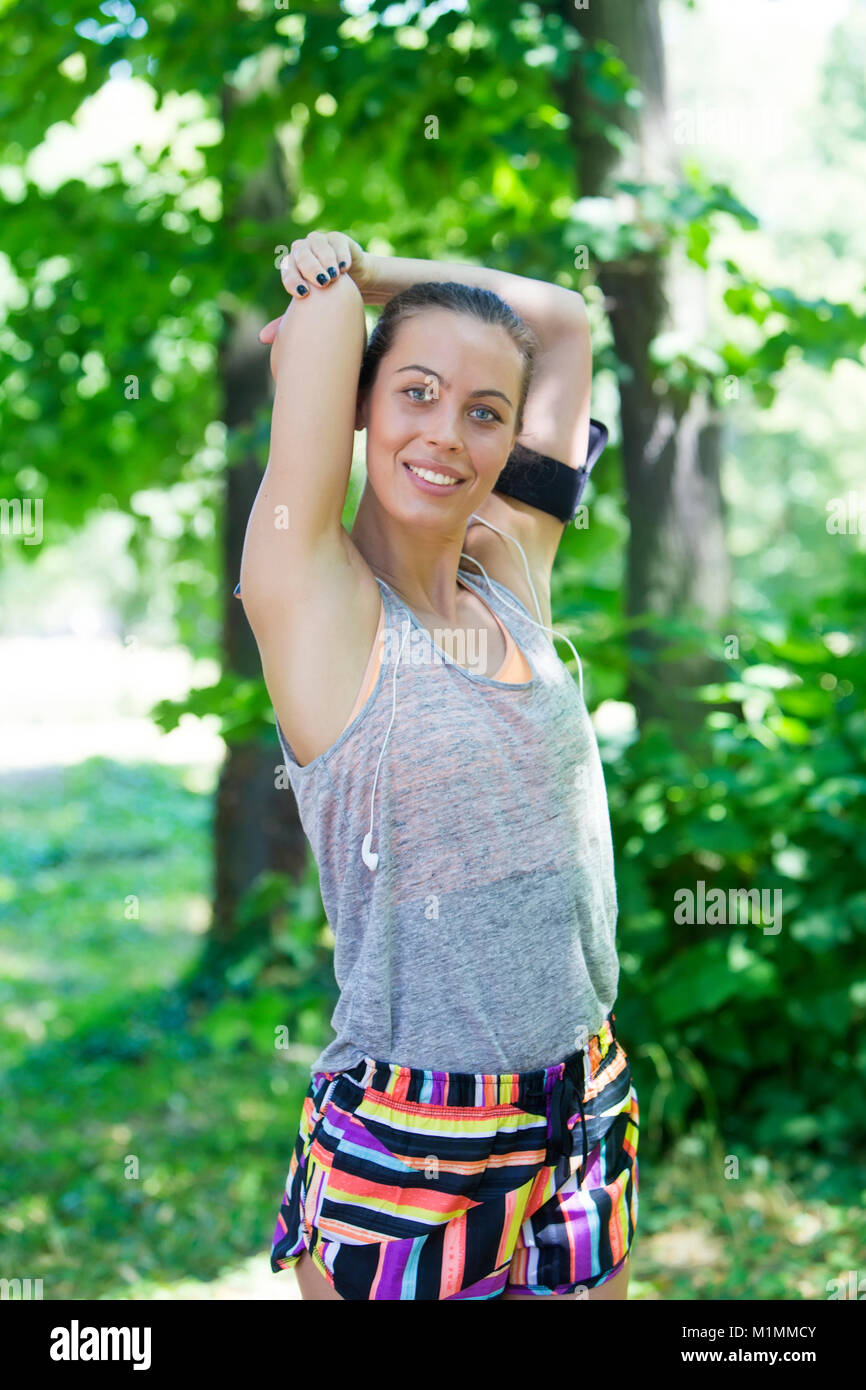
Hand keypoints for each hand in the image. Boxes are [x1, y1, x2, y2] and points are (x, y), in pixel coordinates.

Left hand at [258, 231, 369, 345]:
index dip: (292, 280)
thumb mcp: (307, 310)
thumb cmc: (325, 299)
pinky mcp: (338, 239)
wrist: (353, 284)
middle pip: (301, 253)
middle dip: (310, 267)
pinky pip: (336, 242)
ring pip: (317, 243)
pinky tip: (344, 268)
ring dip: (325, 259)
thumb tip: (262, 338)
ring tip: (334, 276)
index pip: (287, 270)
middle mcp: (302, 251)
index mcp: (291, 266)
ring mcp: (320, 242)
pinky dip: (340, 254)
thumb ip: (286, 321)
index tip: (303, 295)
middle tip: (322, 283)